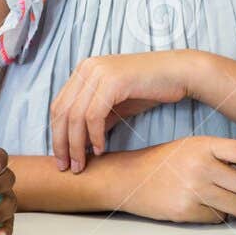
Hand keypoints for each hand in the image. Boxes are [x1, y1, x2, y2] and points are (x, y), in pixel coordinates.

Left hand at [51, 52, 193, 172]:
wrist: (178, 73)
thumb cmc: (149, 88)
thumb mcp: (116, 105)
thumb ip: (96, 119)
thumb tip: (78, 143)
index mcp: (84, 70)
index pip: (58, 106)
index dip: (57, 134)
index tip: (62, 157)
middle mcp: (87, 68)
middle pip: (62, 111)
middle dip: (62, 143)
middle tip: (67, 166)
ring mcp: (99, 72)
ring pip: (76, 115)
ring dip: (77, 144)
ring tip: (82, 164)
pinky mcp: (113, 80)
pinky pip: (94, 114)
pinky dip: (94, 136)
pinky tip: (100, 149)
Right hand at [115, 136, 235, 223]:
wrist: (129, 179)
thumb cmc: (166, 162)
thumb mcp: (194, 148)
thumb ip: (224, 157)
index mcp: (205, 145)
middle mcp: (201, 166)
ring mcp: (193, 190)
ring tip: (218, 197)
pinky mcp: (186, 211)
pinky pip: (218, 219)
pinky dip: (216, 215)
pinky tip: (200, 205)